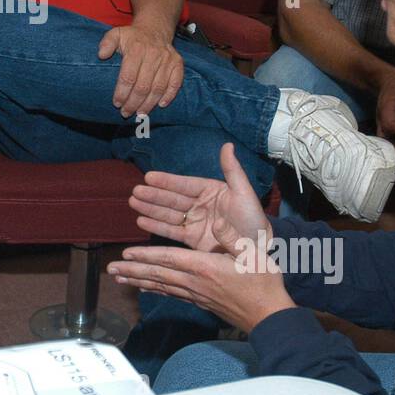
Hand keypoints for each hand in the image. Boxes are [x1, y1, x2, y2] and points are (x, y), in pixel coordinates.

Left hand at [97, 19, 183, 117]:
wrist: (154, 29)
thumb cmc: (132, 37)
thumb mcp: (116, 34)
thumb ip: (107, 43)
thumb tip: (101, 55)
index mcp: (137, 48)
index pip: (128, 77)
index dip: (122, 93)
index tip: (116, 103)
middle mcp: (154, 54)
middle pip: (143, 86)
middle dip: (133, 103)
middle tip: (126, 113)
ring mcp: (167, 59)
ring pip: (158, 88)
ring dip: (148, 104)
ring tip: (139, 113)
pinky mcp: (177, 63)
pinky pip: (175, 83)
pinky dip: (169, 96)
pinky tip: (160, 105)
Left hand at [108, 209, 294, 332]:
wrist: (270, 315)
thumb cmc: (264, 282)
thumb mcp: (251, 253)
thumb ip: (231, 237)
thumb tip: (217, 221)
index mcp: (205, 267)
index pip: (167, 260)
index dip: (145, 257)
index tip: (125, 255)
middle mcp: (195, 282)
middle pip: (157, 275)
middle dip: (132, 271)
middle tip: (110, 270)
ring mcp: (197, 294)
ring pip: (161, 286)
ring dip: (138, 281)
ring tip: (119, 280)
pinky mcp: (201, 302)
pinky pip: (172, 294)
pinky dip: (156, 289)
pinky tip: (146, 289)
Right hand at [129, 143, 271, 253]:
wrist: (260, 248)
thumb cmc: (254, 219)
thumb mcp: (244, 193)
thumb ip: (232, 170)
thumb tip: (227, 145)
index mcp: (210, 191)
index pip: (184, 185)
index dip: (167, 181)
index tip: (149, 176)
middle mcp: (199, 205)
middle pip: (172, 199)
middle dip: (153, 196)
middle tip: (135, 191)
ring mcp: (194, 222)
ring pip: (168, 214)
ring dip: (150, 209)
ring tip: (134, 204)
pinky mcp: (192, 240)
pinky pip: (171, 232)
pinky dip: (156, 227)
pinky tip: (142, 221)